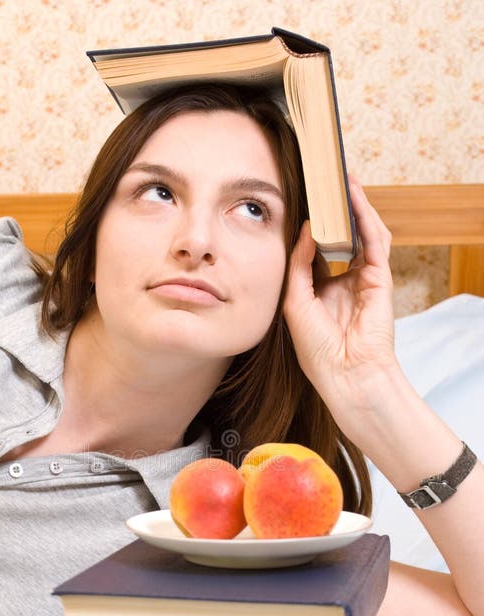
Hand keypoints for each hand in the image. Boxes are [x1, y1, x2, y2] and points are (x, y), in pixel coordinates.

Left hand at [283, 177, 396, 423]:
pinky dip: (365, 218)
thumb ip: (298, 264)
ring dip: (353, 206)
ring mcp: (363, 280)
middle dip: (333, 211)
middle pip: (341, 237)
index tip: (298, 202)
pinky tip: (354, 199)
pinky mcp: (380, 279)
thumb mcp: (295, 301)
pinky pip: (375, 242)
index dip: (310, 227)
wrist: (346, 375)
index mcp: (320, 292)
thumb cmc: (317, 350)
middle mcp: (343, 283)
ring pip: (361, 234)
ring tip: (341, 179)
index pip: (316, 251)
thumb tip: (306, 229)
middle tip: (323, 181)